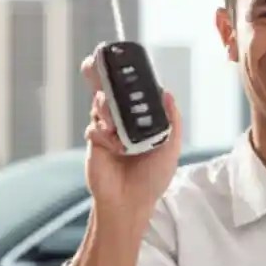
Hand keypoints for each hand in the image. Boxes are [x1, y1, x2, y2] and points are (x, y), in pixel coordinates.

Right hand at [80, 44, 183, 215]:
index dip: (130, 79)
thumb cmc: (152, 179)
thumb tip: (168, 93)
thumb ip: (171, 121)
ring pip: (101, 104)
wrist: (131, 203)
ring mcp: (107, 130)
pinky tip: (113, 144)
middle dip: (103, 76)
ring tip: (115, 121)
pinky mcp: (95, 141)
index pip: (134, 94)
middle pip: (111, 92)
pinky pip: (93, 126)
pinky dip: (102, 131)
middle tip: (98, 61)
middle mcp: (123, 122)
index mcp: (142, 121)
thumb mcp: (171, 148)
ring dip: (107, 107)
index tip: (127, 64)